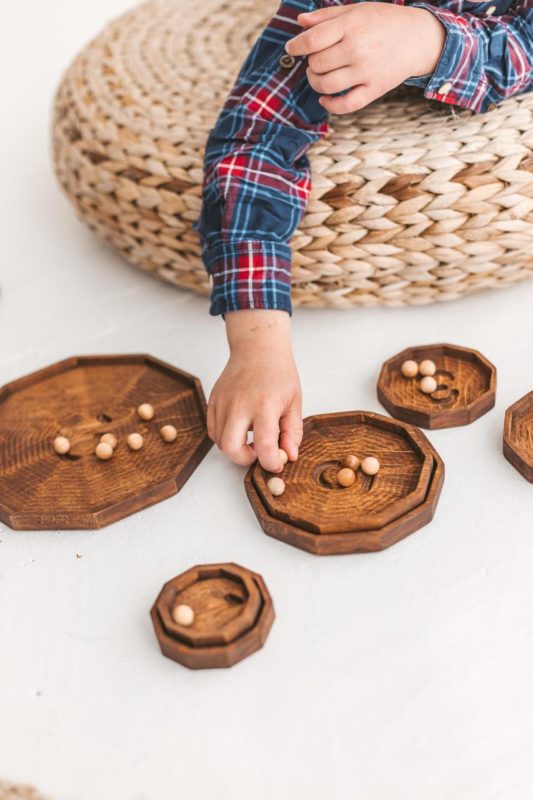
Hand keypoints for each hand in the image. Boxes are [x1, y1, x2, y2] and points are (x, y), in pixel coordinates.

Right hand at [208, 310, 302, 471]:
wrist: (258, 348)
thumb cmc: (278, 373)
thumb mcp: (294, 402)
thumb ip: (292, 431)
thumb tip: (289, 455)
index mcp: (264, 406)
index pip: (264, 447)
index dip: (271, 463)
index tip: (276, 463)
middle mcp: (239, 405)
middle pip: (231, 449)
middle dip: (245, 460)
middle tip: (258, 452)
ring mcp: (223, 403)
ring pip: (220, 442)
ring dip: (236, 447)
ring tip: (251, 435)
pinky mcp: (213, 401)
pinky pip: (212, 430)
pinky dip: (224, 436)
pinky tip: (239, 427)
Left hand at [285, 2, 445, 113]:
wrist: (418, 38)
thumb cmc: (384, 21)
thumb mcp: (357, 10)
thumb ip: (327, 17)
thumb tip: (300, 22)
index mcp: (351, 26)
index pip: (312, 40)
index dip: (296, 46)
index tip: (292, 48)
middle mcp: (358, 49)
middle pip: (316, 63)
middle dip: (311, 62)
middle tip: (318, 59)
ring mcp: (366, 71)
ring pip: (325, 84)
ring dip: (315, 82)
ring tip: (319, 75)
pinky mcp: (374, 89)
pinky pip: (345, 105)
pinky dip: (330, 105)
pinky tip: (324, 99)